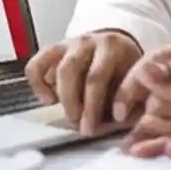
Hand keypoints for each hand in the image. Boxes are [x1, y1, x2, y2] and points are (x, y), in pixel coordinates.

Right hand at [23, 30, 142, 133]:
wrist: (118, 45)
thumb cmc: (125, 68)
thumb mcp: (134, 79)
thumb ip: (128, 98)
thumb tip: (120, 120)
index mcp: (111, 46)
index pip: (95, 76)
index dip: (92, 106)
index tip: (93, 128)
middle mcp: (88, 41)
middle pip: (70, 71)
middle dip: (74, 104)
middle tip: (81, 127)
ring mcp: (69, 44)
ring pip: (55, 69)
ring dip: (62, 99)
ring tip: (72, 117)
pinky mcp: (54, 50)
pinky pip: (36, 66)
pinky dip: (38, 85)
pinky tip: (50, 100)